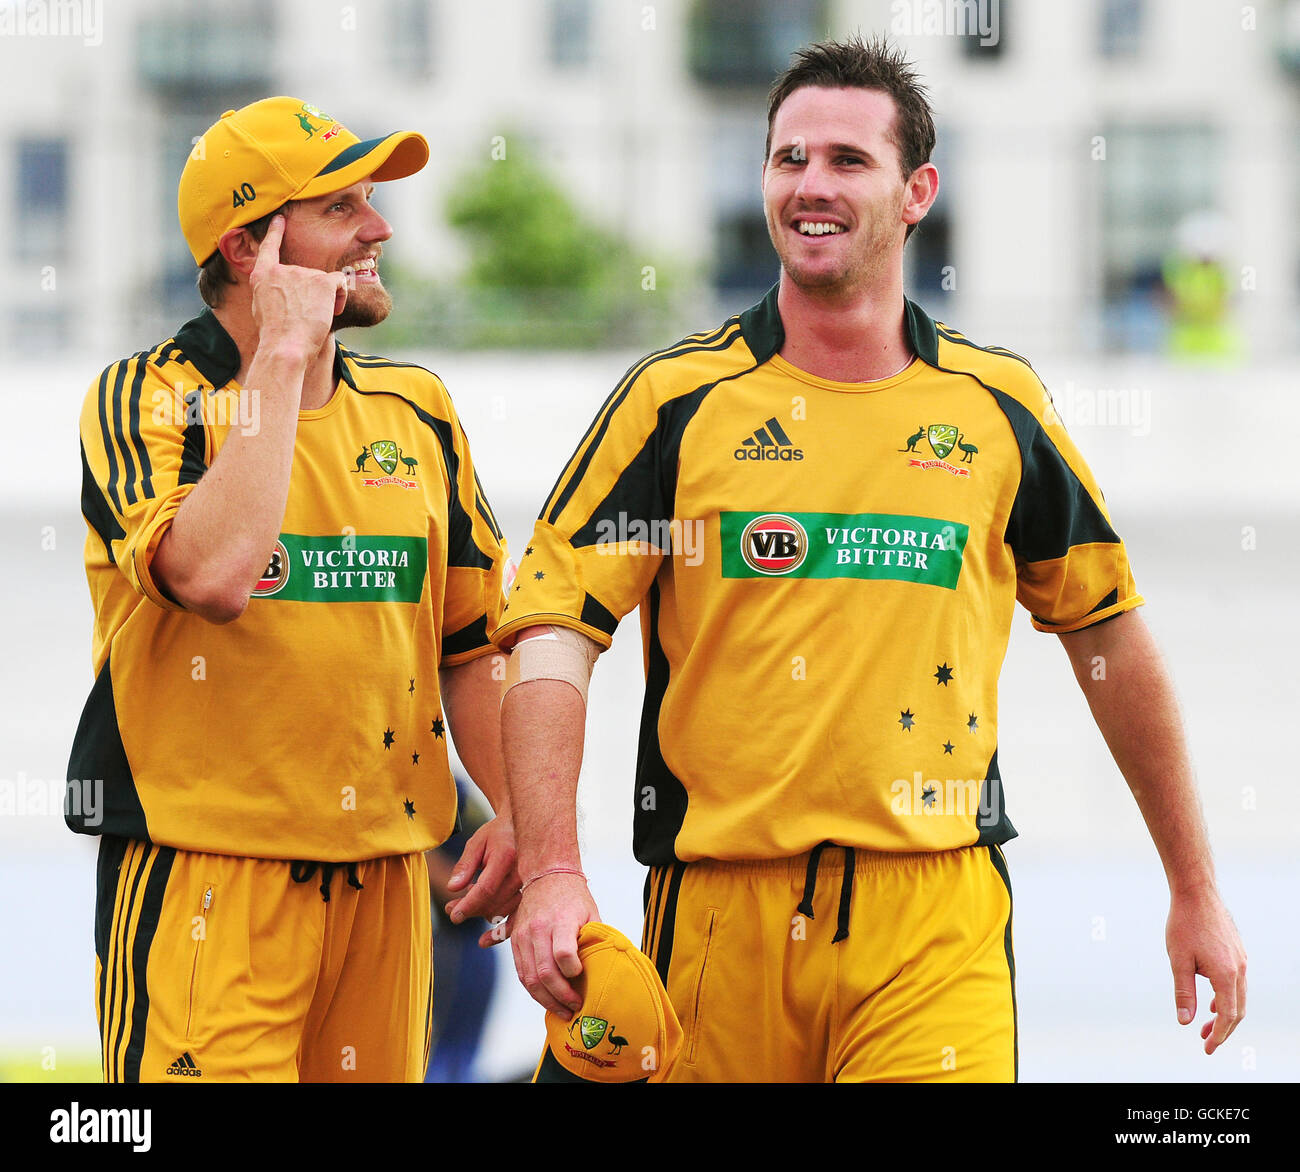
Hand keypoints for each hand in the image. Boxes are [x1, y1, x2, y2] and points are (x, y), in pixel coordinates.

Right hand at [249, 215, 348, 353]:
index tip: (280, 219)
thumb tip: (279, 292)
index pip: (269, 248)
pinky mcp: (322, 280)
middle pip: (306, 276)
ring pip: (324, 282)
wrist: (285, 346)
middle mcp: (282, 270)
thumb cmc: (275, 336)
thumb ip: (270, 292)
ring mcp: (303, 273)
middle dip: (311, 295)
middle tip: (306, 318)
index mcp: (262, 276)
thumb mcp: (261, 310)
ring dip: (326, 300)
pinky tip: (333, 310)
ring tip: (315, 320)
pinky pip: (340, 282)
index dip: (275, 232)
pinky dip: (341, 296)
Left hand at [444, 815, 519, 936]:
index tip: (453, 915)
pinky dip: (502, 931)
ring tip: (463, 909)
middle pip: (493, 903)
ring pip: (503, 912)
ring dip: (481, 915)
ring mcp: (530, 885)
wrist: (525, 827)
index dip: (468, 905)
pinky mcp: (532, 894)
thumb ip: (465, 865)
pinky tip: (485, 940)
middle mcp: (522, 873)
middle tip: (451, 909)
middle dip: (470, 910)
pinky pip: (518, 918)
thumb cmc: (498, 834)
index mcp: (507, 857)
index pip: (486, 889)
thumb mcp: (477, 842)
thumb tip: (452, 888)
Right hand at [508, 873, 599, 1017]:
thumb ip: (593, 939)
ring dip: (546, 1000)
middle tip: (574, 1007)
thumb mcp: (590, 913)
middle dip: (560, 996)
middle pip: (545, 972)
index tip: (581, 978)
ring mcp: (523, 936)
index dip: (572, 972)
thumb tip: (603, 967)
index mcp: (561, 920)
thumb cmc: (573, 895)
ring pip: (529, 978)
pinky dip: (534, 990)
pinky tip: (548, 999)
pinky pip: (521, 973)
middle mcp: (538, 929)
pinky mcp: (515, 941)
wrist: (546, 874)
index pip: (563, 953)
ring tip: (562, 1010)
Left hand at [1166, 888, 1246, 1054]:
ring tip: (1205, 1026)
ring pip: (1238, 997)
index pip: (1228, 1015)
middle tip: (1206, 1043)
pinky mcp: (1236, 953)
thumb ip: (1183, 992)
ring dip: (1224, 1014)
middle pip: (1237, 1010)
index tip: (1207, 1048)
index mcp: (1226, 974)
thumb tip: (1184, 1021)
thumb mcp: (1178, 960)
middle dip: (1222, 1029)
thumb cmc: (1184, 924)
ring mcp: (1241, 960)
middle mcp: (1240, 969)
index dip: (1218, 1035)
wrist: (1196, 892)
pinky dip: (1226, 998)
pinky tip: (1212, 1003)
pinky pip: (1236, 983)